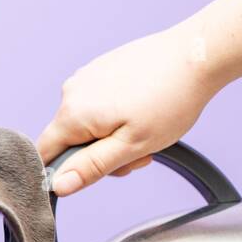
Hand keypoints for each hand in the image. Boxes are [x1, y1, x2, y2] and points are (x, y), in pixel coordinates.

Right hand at [37, 22, 223, 196]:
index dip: (66, 173)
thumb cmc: (170, 100)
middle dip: (100, 155)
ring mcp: (86, 76)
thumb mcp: (130, 146)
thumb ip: (90, 168)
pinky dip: (116, 114)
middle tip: (138, 153)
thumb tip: (59, 186)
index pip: (46, 154)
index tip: (97, 173)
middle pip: (70, 141)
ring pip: (87, 123)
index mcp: (73, 113)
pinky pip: (98, 103)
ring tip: (146, 129)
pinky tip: (143, 108)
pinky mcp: (101, 68)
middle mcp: (71, 91)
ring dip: (111, 136)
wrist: (196, 56)